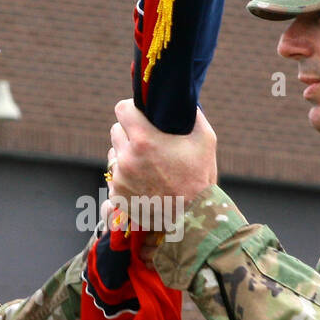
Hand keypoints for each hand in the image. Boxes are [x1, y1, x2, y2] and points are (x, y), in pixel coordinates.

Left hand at [109, 100, 216, 220]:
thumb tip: (184, 101)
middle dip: (129, 132)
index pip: (121, 109)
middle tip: (146, 141)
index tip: (139, 115)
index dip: (131, 109)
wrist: (194, 218)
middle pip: (115, 131)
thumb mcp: (206, 140)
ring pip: (113, 155)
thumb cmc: (201, 178)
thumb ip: (193, 115)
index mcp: (144, 140)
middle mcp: (127, 158)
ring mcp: (120, 178)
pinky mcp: (117, 195)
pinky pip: (115, 177)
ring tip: (147, 165)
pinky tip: (143, 182)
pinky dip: (125, 177)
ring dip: (125, 155)